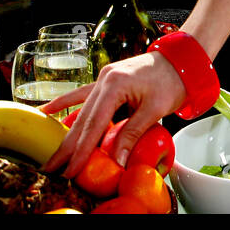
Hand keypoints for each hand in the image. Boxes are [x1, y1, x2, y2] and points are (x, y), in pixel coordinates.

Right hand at [42, 51, 184, 175]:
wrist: (181, 60)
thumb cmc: (172, 81)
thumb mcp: (154, 110)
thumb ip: (132, 134)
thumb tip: (117, 161)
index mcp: (115, 85)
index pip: (94, 124)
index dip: (81, 150)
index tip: (71, 169)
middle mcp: (105, 79)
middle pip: (83, 119)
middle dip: (68, 146)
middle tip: (52, 168)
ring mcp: (103, 78)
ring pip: (81, 110)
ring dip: (67, 133)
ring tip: (53, 153)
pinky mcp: (107, 80)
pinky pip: (83, 94)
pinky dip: (66, 103)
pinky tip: (48, 111)